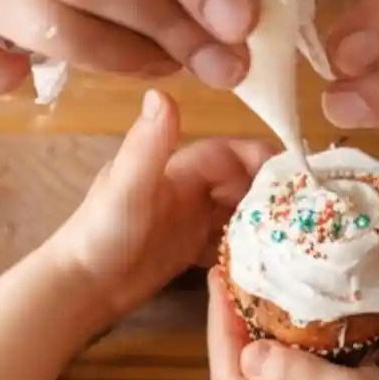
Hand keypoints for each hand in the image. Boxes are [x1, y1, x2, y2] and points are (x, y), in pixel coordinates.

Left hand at [43, 91, 272, 321]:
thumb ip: (148, 145)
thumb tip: (163, 91)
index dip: (259, 159)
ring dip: (259, 222)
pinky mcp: (185, 250)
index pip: (227, 154)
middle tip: (301, 215)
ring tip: (289, 240)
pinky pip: (225, 242)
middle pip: (238, 182)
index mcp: (174, 168)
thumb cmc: (102, 234)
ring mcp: (185, 221)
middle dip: (267, 193)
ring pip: (235, 212)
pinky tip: (263, 263)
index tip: (292, 175)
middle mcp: (184, 189)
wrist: (78, 287)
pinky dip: (244, 248)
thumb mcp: (128, 187)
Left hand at [205, 269, 378, 379]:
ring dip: (269, 336)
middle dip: (237, 329)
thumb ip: (294, 376)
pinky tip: (315, 323)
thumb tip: (248, 350)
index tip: (221, 281)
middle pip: (247, 379)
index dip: (220, 330)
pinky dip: (304, 348)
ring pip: (278, 377)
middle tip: (239, 278)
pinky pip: (308, 379)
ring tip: (268, 292)